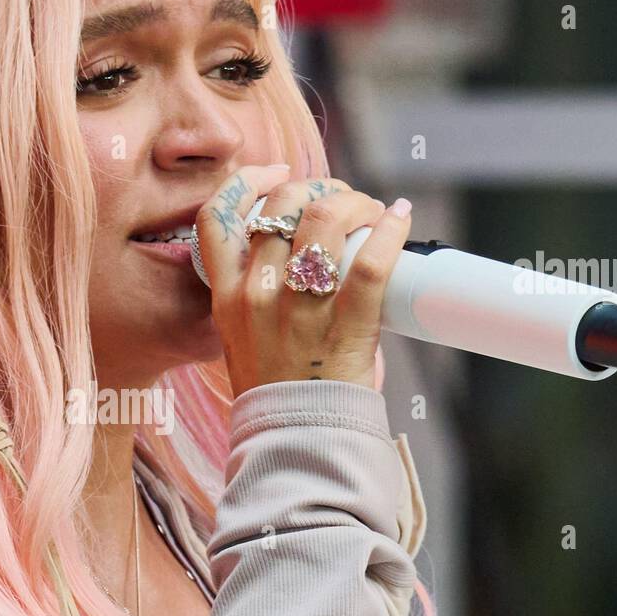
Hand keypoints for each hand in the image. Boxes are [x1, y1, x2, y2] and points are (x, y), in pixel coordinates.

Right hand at [193, 164, 412, 396]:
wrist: (296, 440)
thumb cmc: (276, 387)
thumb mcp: (242, 334)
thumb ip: (256, 290)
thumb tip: (298, 245)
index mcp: (227, 295)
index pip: (217, 217)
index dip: (249, 182)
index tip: (276, 175)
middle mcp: (256, 294)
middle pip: (282, 205)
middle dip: (317, 189)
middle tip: (339, 200)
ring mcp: (299, 308)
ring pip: (326, 221)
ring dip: (354, 202)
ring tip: (370, 210)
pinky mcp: (345, 324)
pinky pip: (371, 262)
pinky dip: (390, 231)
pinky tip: (399, 218)